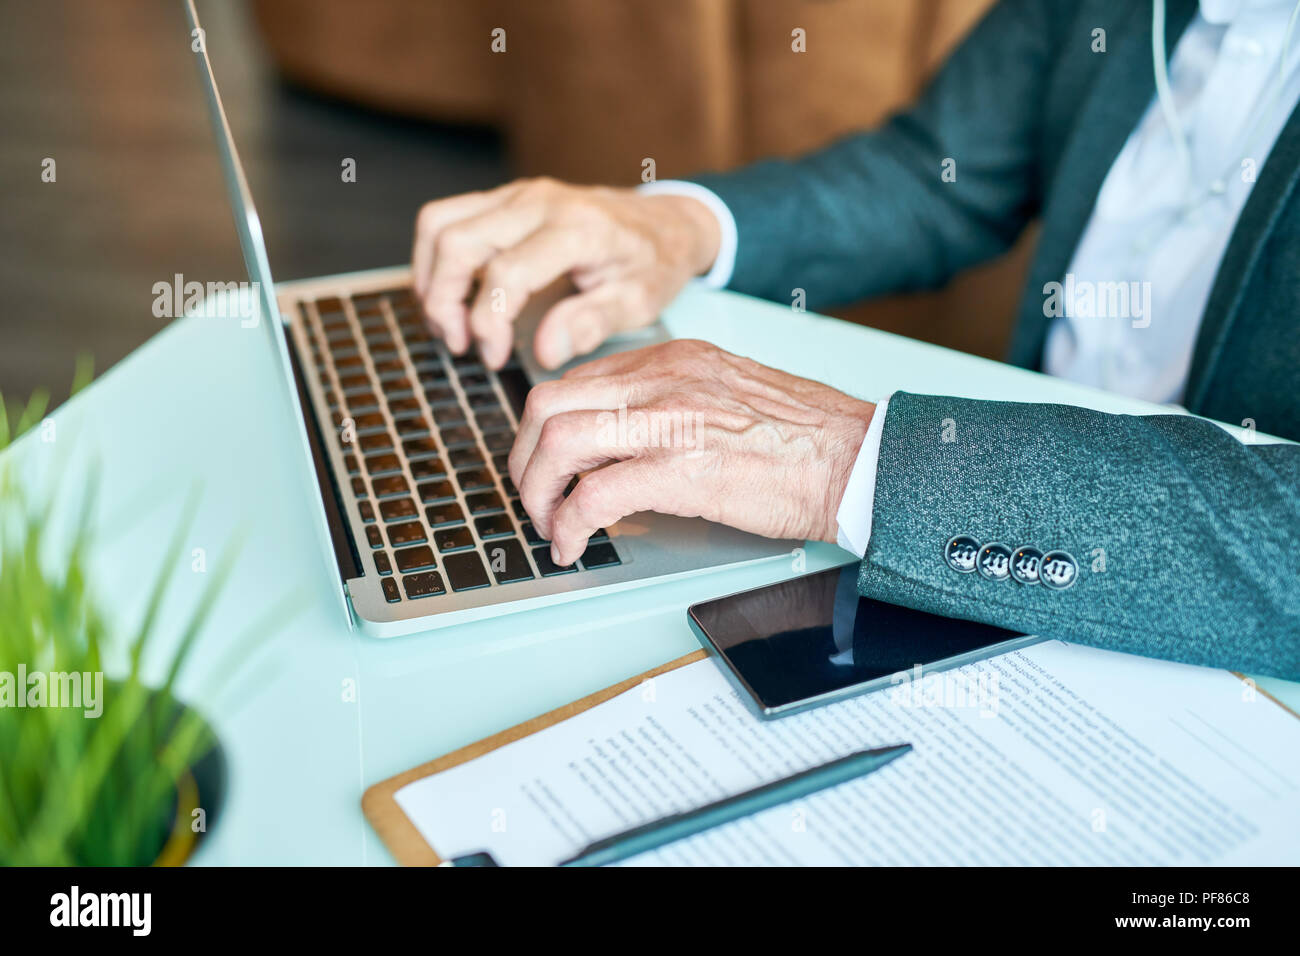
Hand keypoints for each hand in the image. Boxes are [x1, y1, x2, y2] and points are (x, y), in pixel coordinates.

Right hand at [411, 178, 720, 369]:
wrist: (664, 222)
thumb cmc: (653, 264)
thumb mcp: (639, 302)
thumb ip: (591, 324)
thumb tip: (545, 351)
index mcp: (577, 230)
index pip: (505, 273)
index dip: (488, 323)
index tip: (494, 356)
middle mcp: (539, 203)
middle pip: (457, 244)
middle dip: (444, 303)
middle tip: (461, 345)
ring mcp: (517, 194)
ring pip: (439, 224)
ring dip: (430, 278)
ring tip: (448, 323)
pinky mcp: (504, 197)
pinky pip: (446, 217)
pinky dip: (434, 257)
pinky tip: (451, 295)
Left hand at [508, 339, 874, 565]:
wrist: (855, 460)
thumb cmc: (803, 438)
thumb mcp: (725, 393)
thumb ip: (668, 404)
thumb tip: (617, 442)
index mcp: (671, 359)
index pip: (573, 380)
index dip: (542, 429)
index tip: (544, 463)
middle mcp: (661, 380)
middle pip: (547, 404)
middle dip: (523, 458)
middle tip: (534, 496)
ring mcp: (669, 421)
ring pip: (557, 443)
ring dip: (537, 493)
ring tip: (549, 526)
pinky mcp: (682, 469)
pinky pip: (594, 496)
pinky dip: (569, 525)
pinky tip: (574, 545)